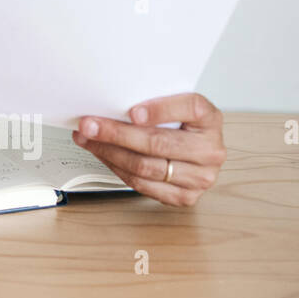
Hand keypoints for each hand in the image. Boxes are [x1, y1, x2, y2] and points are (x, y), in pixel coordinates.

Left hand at [71, 93, 226, 206]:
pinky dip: (116, 168)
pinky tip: (102, 154)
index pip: (189, 108)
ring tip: (88, 139)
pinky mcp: (185, 196)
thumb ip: (152, 101)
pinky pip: (142, 184)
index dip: (159, 110)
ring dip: (109, 152)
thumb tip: (110, 103)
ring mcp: (200, 177)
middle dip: (116, 134)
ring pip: (145, 167)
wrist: (196, 149)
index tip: (132, 112)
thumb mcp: (174, 103)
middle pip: (158, 143)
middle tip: (90, 125)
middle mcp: (210, 150)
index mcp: (209, 119)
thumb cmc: (180, 123)